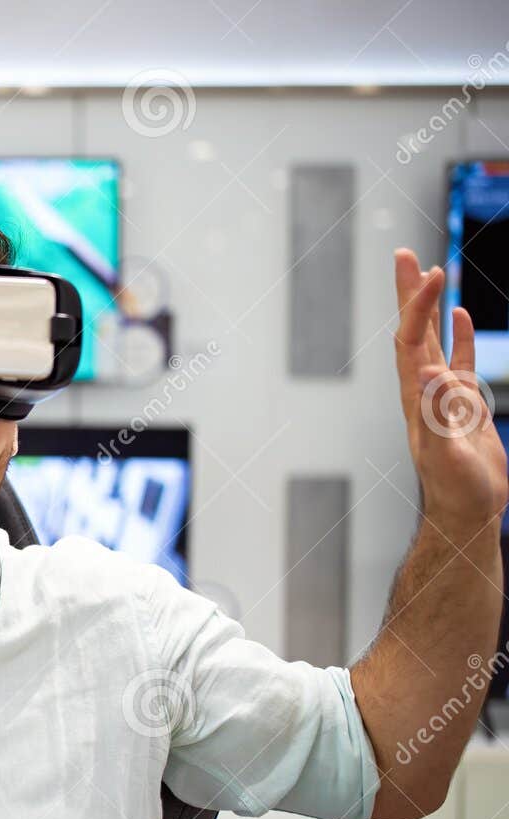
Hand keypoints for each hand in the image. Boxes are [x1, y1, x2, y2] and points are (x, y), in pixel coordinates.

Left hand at [393, 248, 508, 535]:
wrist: (467, 511)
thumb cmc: (456, 489)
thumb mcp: (446, 454)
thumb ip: (439, 415)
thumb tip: (431, 373)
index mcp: (416, 397)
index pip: (412, 340)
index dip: (419, 307)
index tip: (432, 275)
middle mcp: (423, 389)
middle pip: (413, 330)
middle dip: (409, 293)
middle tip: (403, 255)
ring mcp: (443, 394)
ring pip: (435, 338)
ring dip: (431, 307)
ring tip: (430, 273)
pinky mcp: (463, 403)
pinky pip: (462, 359)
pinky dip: (462, 336)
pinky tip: (462, 315)